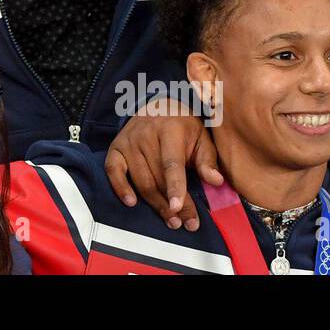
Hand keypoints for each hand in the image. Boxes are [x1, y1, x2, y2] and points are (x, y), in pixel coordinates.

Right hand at [103, 98, 221, 231]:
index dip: (175, 186)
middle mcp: (145, 134)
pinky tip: (131, 203)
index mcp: (170, 128)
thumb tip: (216, 181)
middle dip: (171, 204)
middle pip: (156, 177)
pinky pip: (113, 170)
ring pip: (140, 180)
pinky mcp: (116, 147)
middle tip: (185, 222)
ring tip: (171, 220)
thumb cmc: (184, 127)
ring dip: (154, 204)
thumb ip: (208, 159)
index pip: (171, 162)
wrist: (159, 106)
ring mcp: (128, 141)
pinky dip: (120, 187)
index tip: (179, 207)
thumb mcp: (202, 137)